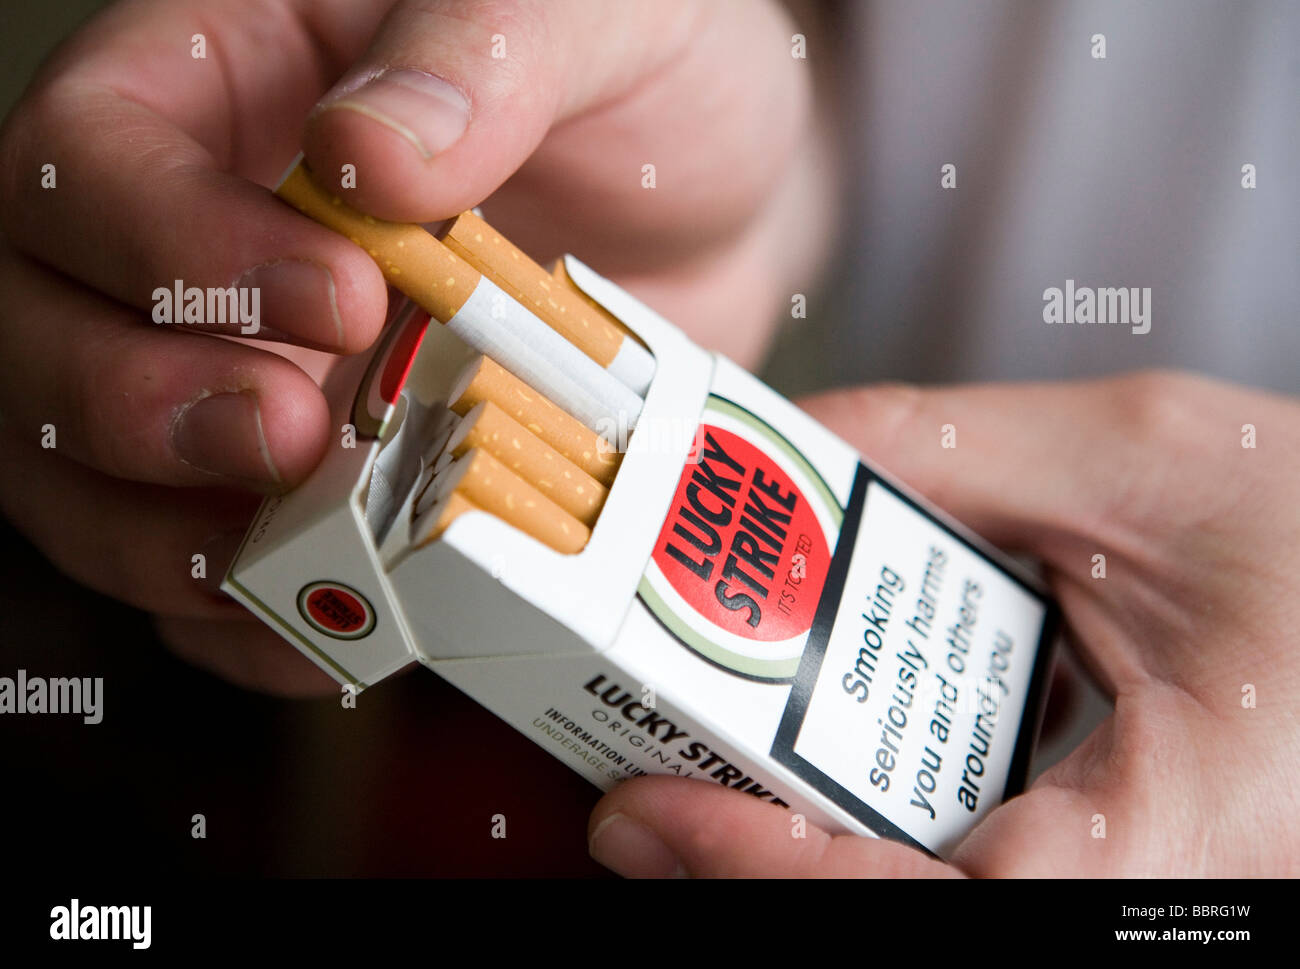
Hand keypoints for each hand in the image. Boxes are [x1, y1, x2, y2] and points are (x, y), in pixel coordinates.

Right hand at [0, 0, 825, 691]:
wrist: (710, 200)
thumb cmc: (640, 78)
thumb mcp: (586, 17)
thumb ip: (475, 58)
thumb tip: (366, 157)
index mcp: (226, 79)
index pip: (92, 153)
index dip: (172, 243)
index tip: (338, 300)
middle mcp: (198, 230)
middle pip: (42, 328)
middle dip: (134, 406)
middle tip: (284, 438)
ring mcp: (242, 363)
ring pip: (87, 471)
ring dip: (163, 539)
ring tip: (286, 558)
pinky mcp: (308, 472)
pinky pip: (217, 569)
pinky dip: (255, 618)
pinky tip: (329, 619)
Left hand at [588, 372, 1299, 875]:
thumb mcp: (1145, 460)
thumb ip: (953, 449)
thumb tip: (792, 446)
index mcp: (1176, 831)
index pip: (937, 901)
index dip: (773, 873)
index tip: (651, 821)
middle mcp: (1138, 889)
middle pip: (903, 906)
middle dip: (759, 864)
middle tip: (640, 804)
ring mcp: (1114, 878)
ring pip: (925, 888)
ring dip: (800, 841)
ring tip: (697, 774)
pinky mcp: (1095, 849)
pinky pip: (962, 852)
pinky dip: (870, 812)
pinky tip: (808, 755)